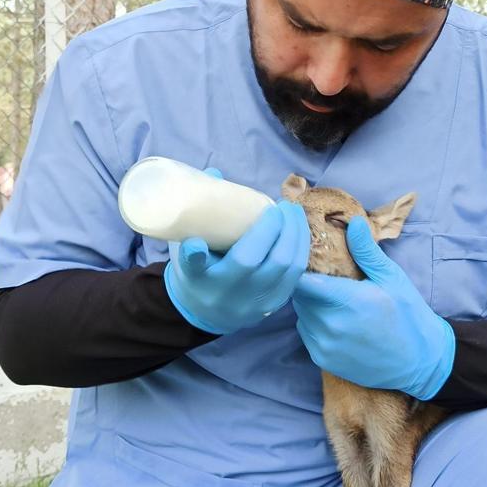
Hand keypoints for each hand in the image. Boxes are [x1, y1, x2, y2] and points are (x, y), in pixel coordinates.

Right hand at [164, 171, 310, 334]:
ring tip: (293, 213)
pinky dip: (300, 249)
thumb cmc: (197, 269)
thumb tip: (215, 174)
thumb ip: (200, 211)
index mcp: (196, 278)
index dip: (193, 255)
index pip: (192, 267)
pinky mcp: (272, 306)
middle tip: (279, 206)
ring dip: (294, 234)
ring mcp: (250, 302)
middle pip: (250, 261)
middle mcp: (223, 293)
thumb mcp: (186, 244)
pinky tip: (299, 231)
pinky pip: (295, 276)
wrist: (205, 311)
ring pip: (282, 267)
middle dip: (272, 227)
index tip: (195, 241)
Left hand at [292, 215, 454, 398]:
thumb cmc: (407, 315)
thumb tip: (353, 221)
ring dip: (310, 304)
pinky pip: (306, 332)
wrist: (418, 362)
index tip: (307, 258)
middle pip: (299, 295)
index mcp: (347, 301)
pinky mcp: (322, 359)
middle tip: (326, 277)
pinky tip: (335, 319)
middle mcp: (331, 325)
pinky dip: (314, 323)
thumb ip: (366, 251)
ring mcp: (324, 345)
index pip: (301, 280)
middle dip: (308, 284)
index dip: (299, 267)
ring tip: (332, 299)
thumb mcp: (391, 277)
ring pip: (301, 314)